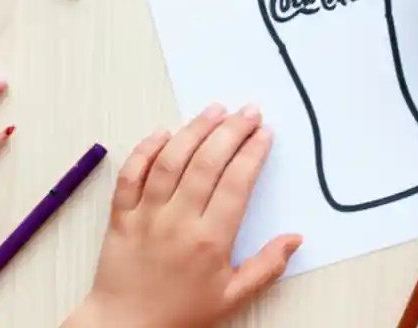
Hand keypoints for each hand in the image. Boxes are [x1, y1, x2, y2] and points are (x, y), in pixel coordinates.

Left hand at [64, 105, 301, 327]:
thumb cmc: (180, 315)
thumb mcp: (232, 297)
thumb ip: (266, 267)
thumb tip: (296, 239)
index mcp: (210, 241)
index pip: (236, 183)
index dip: (253, 153)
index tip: (265, 134)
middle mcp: (178, 222)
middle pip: (207, 163)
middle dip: (231, 131)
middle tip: (248, 112)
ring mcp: (146, 216)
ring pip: (171, 161)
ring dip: (194, 130)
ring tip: (215, 110)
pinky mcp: (121, 216)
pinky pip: (131, 174)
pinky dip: (146, 149)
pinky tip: (164, 133)